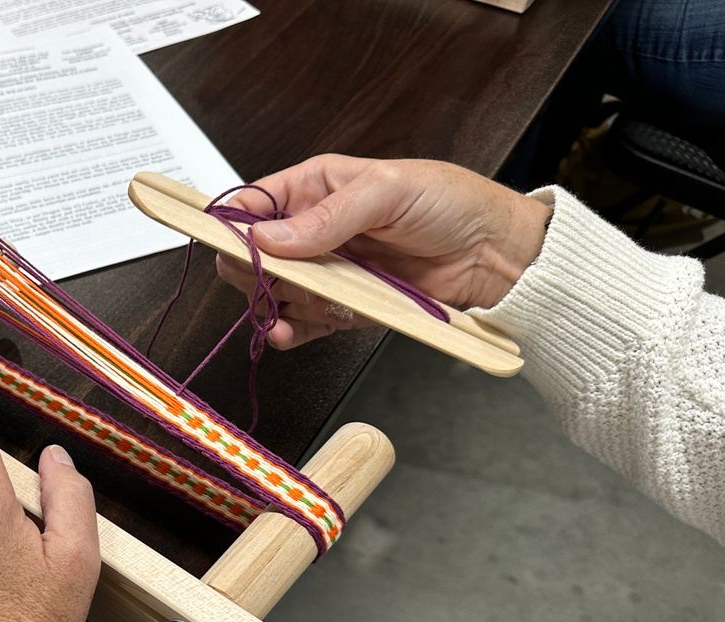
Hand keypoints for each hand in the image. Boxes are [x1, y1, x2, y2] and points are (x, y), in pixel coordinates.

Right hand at [216, 155, 550, 348]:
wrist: (496, 256)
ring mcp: (328, 270)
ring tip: (293, 313)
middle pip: (254, 256)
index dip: (232, 227)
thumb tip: (268, 238)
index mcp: (316, 187)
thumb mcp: (386, 192)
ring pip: (274, 294)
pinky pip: (302, 322)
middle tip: (268, 285)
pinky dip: (293, 332)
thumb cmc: (452, 204)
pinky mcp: (343, 306)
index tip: (228, 249)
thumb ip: (325, 217)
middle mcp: (314, 229)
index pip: (253, 205)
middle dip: (255, 275)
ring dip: (276, 307)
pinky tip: (291, 332)